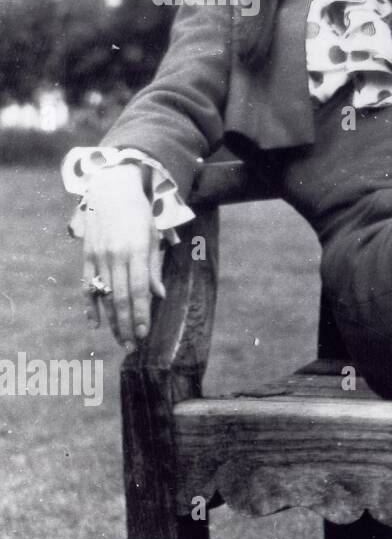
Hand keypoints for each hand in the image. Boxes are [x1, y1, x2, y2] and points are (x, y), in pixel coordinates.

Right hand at [81, 164, 164, 350]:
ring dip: (111, 321)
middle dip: (127, 325)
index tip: (144, 333)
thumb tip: (158, 296)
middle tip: (132, 346)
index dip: (141, 313)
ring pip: (104, 296)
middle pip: (120, 298)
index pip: (138, 290)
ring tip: (120, 340)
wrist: (111, 191)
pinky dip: (90, 306)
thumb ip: (154, 268)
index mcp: (135, 252)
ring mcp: (97, 258)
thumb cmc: (139, 215)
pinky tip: (95, 323)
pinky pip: (88, 286)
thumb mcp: (153, 237)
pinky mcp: (86, 257)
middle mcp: (114, 257)